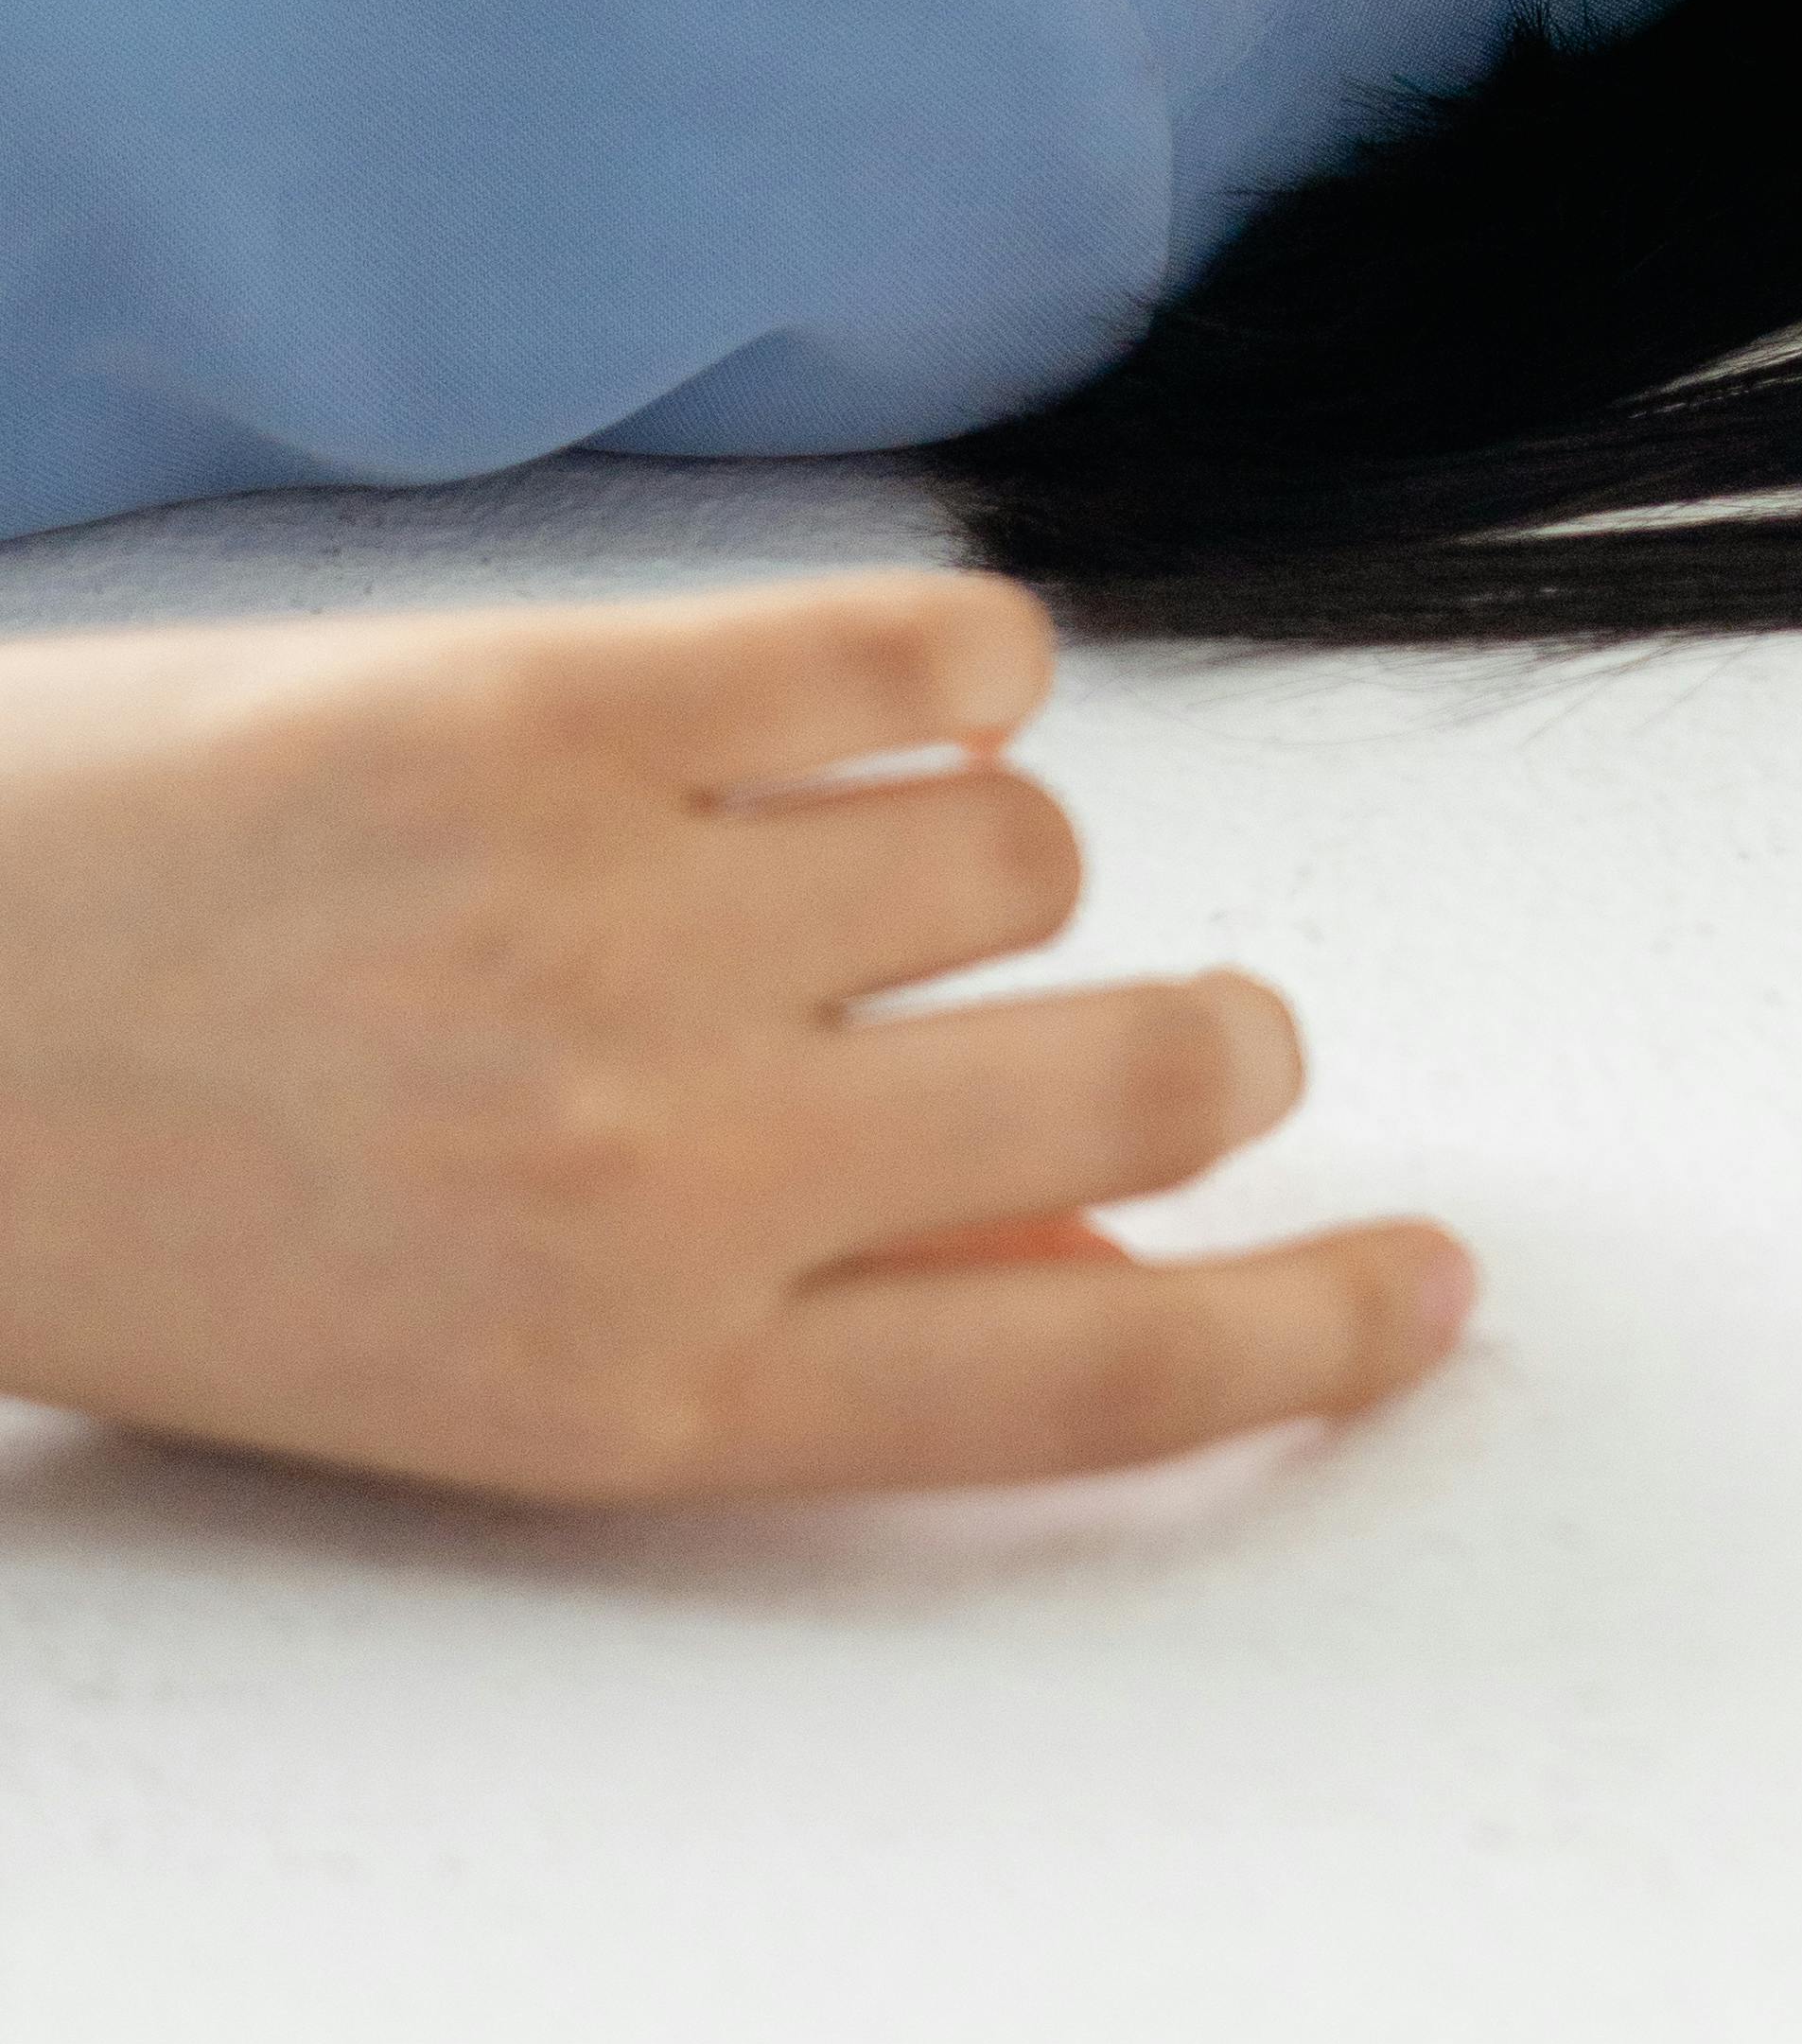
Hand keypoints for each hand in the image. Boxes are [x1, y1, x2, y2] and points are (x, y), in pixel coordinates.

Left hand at [0, 577, 1466, 1507]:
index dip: (1311, 1330)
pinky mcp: (570, 704)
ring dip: (967, 848)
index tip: (1427, 1279)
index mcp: (641, 1391)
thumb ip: (778, 1322)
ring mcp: (624, 924)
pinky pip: (935, 652)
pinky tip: (865, 697)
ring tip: (811, 857)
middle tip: (1203, 1021)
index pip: (1097, 1381)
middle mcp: (667, 1175)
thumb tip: (1087, 1266)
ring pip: (1029, 844)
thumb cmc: (132, 1196)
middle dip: (1223, 1046)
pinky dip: (950, 663)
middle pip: (1147, 1082)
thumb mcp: (467, 1375)